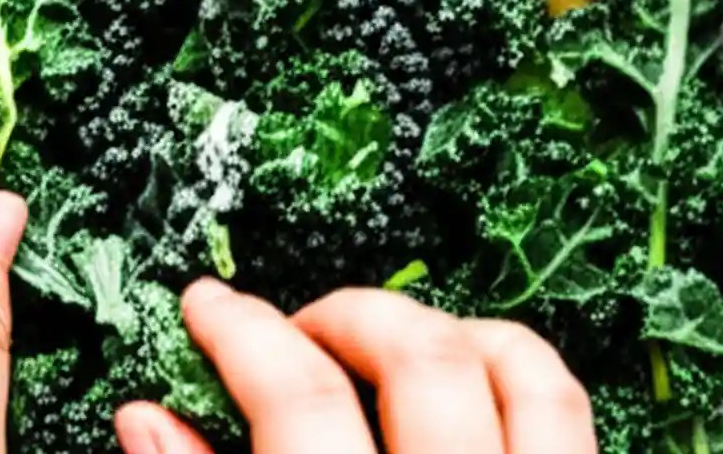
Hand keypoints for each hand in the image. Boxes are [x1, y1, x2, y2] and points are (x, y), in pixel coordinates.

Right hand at [115, 280, 597, 453]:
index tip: (207, 304)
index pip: (303, 407)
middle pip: (424, 362)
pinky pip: (576, 415)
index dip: (243, 336)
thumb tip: (146, 418)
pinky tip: (468, 386)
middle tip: (299, 325)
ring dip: (450, 330)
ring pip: (529, 374)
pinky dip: (519, 373)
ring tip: (390, 338)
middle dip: (348, 314)